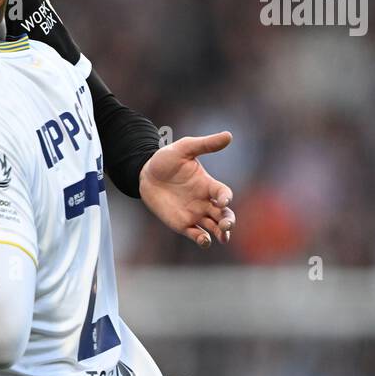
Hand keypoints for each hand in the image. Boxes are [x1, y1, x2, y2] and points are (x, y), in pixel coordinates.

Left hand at [137, 131, 236, 247]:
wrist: (145, 174)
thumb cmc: (166, 159)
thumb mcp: (185, 148)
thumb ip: (206, 144)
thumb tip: (228, 135)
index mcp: (208, 184)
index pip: (223, 193)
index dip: (226, 197)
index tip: (223, 200)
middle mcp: (205, 201)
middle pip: (224, 214)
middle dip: (229, 221)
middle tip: (227, 225)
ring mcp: (194, 213)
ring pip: (214, 227)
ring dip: (221, 233)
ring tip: (222, 236)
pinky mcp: (182, 223)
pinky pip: (196, 234)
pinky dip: (203, 239)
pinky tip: (204, 240)